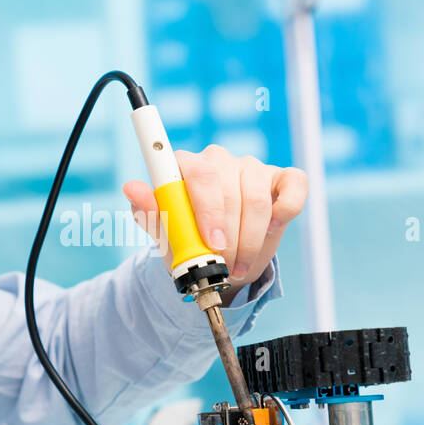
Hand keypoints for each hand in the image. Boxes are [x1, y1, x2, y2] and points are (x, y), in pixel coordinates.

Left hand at [123, 145, 308, 304]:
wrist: (218, 258)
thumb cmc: (188, 241)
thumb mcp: (166, 234)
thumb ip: (148, 212)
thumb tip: (130, 188)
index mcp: (187, 165)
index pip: (198, 173)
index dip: (208, 209)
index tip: (212, 242)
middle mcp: (219, 159)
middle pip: (230, 192)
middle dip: (229, 238)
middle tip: (224, 265)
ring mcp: (251, 166)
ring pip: (258, 199)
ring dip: (251, 240)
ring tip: (238, 264)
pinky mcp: (282, 178)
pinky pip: (293, 188)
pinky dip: (285, 213)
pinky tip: (272, 230)